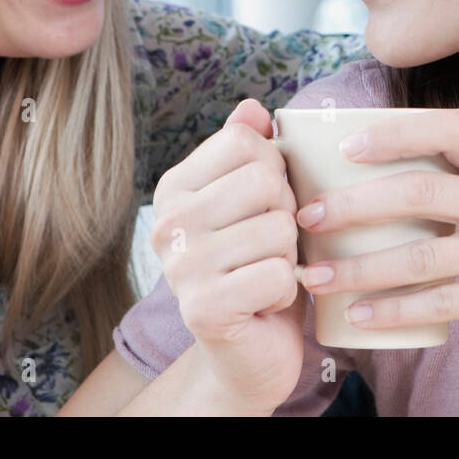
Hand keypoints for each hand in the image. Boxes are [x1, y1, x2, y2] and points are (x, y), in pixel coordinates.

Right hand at [149, 98, 303, 413]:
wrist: (247, 350)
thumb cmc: (257, 265)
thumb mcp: (255, 202)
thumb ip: (249, 152)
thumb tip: (253, 108)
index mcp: (175, 188)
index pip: (246, 142)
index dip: (276, 170)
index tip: (266, 203)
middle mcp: (168, 224)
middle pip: (266, 182)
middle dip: (288, 214)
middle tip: (270, 245)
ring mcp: (181, 267)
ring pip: (279, 229)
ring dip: (290, 256)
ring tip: (266, 272)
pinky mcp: (204, 309)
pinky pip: (280, 274)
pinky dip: (287, 290)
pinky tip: (264, 301)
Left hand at [292, 111, 458, 369]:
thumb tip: (393, 184)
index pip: (450, 128)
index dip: (396, 130)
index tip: (345, 144)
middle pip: (422, 188)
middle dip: (355, 203)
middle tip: (306, 215)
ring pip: (426, 253)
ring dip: (362, 267)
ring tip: (316, 276)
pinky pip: (449, 302)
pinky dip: (399, 311)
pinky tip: (363, 317)